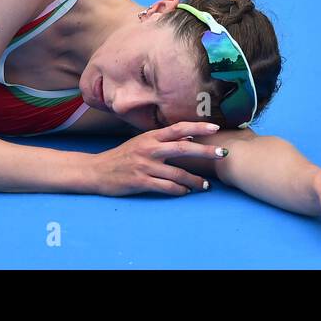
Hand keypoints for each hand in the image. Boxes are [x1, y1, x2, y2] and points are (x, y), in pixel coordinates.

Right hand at [89, 121, 225, 195]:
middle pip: (182, 148)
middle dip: (205, 151)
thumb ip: (163, 140)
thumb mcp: (141, 142)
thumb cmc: (122, 156)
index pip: (178, 128)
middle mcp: (149, 149)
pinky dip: (179, 190)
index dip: (197, 128)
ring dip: (194, 180)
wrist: (97, 171)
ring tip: (206, 186)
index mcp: (150, 137)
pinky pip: (165, 187)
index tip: (214, 128)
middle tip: (222, 153)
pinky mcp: (140, 182)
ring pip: (177, 173)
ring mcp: (145, 166)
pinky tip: (186, 192)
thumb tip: (188, 138)